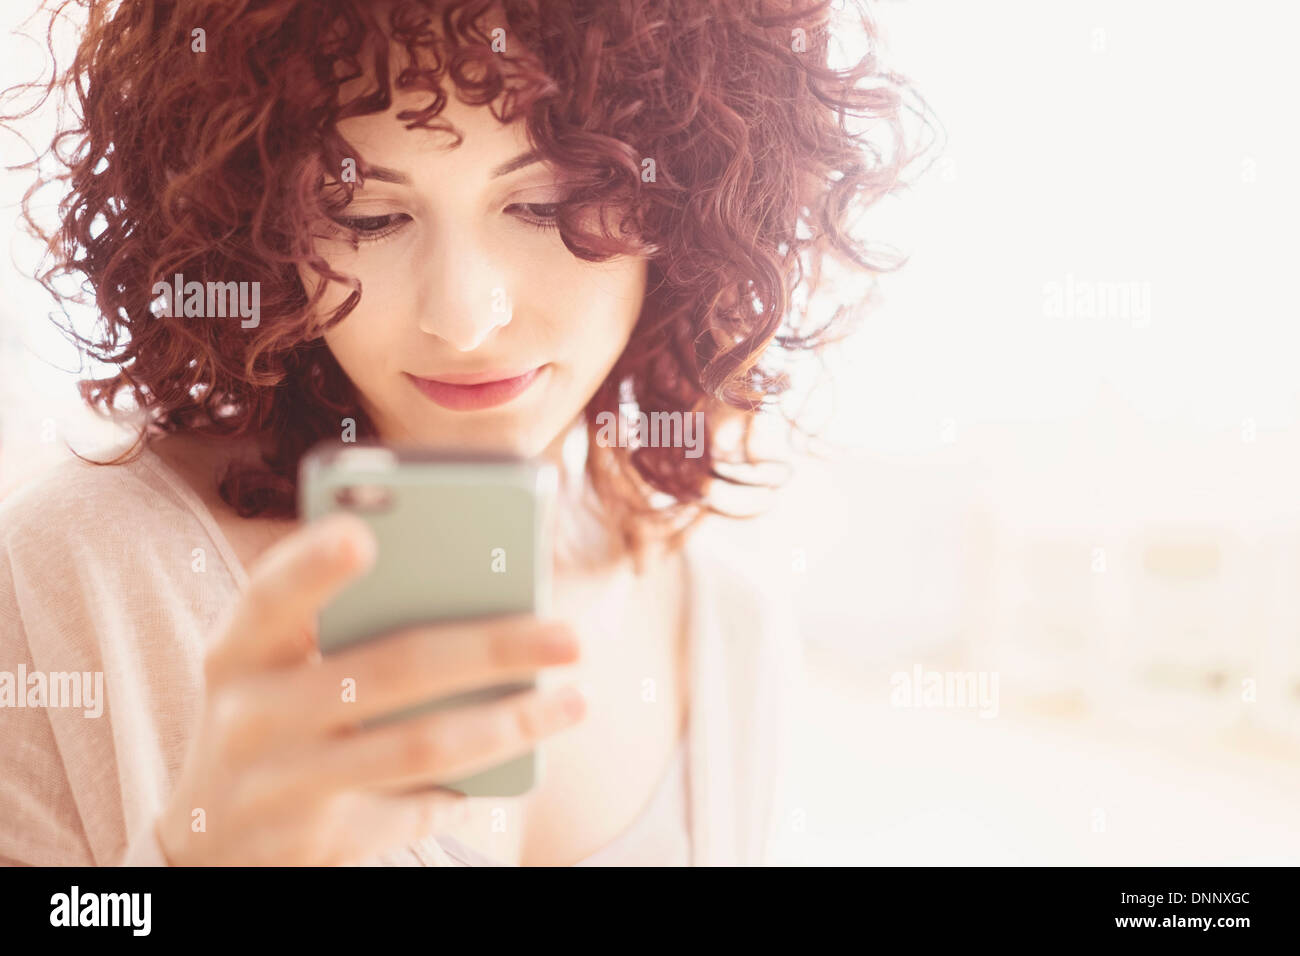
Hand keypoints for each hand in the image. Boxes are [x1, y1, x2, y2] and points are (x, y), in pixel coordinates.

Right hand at [154, 512, 582, 864]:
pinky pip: (418, 810)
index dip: (310, 566)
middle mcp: (250, 717)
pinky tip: (516, 764)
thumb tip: (475, 601)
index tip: (362, 535)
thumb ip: (335, 625)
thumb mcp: (268, 667)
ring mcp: (281, 787)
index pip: (268, 597)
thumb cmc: (266, 719)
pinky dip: (471, 786)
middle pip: (393, 668)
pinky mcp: (318, 844)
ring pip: (423, 746)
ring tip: (574, 702)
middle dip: (493, 648)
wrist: (208, 846)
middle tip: (570, 636)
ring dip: (512, 724)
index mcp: (237, 651)